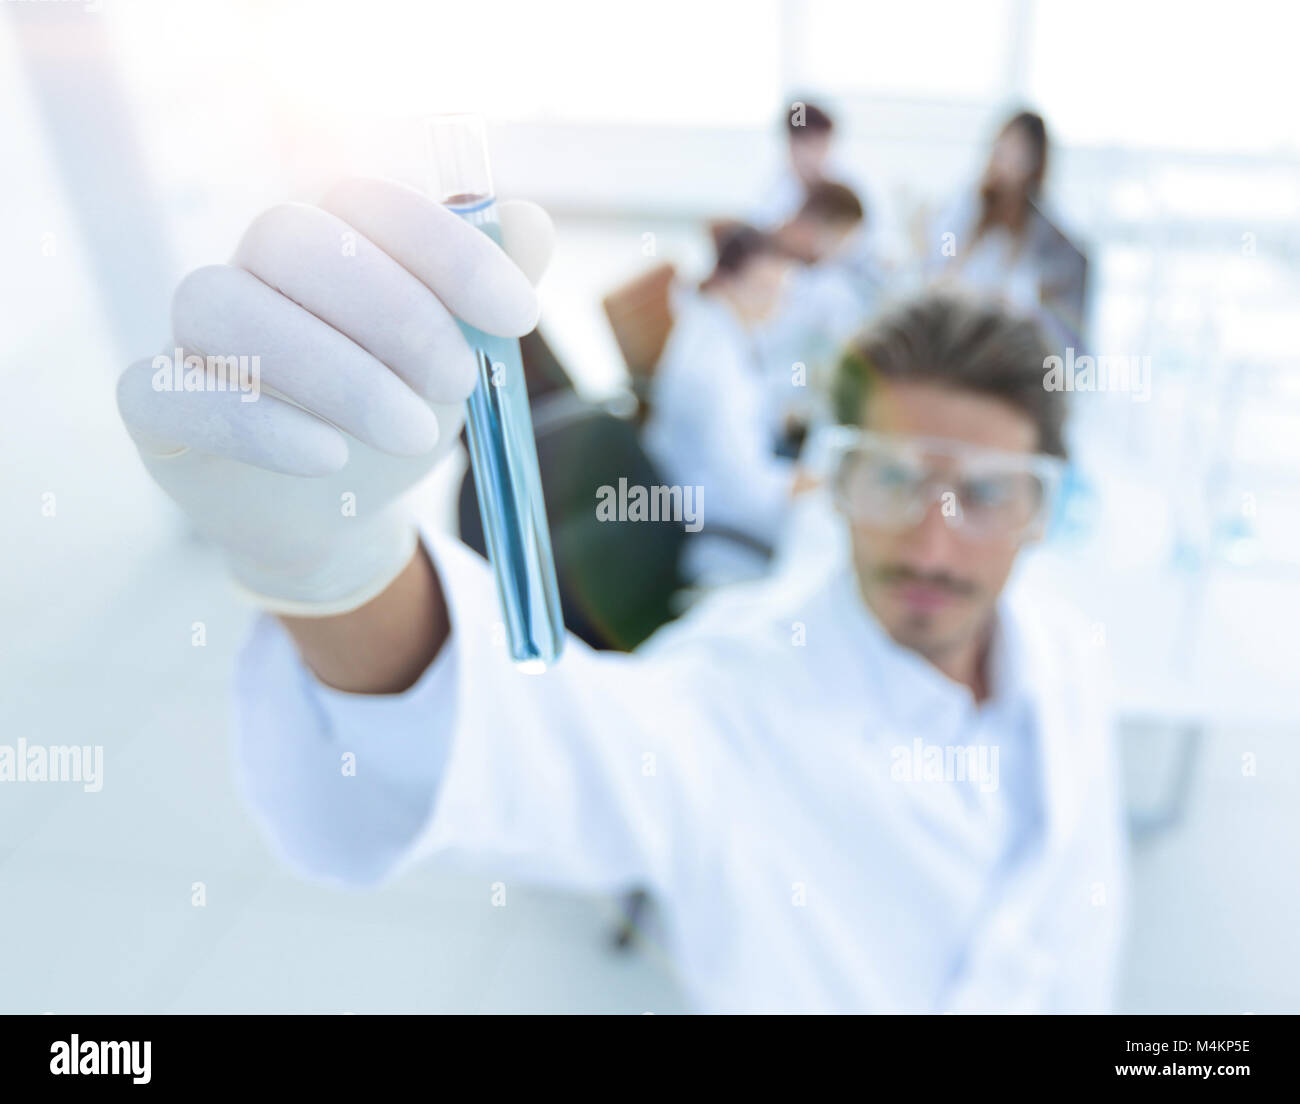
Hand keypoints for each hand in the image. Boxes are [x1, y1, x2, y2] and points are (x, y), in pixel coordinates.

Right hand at [117, 178, 553, 614]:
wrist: (338, 515)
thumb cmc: (395, 415)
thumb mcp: (458, 360)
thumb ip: (489, 297)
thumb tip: (531, 220)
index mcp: (329, 240)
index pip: (368, 201)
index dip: (447, 249)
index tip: (517, 317)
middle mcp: (251, 269)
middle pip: (290, 239)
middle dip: (392, 312)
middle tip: (458, 383)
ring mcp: (193, 333)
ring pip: (224, 306)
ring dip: (334, 371)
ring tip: (414, 434)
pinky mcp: (153, 403)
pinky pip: (170, 389)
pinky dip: (255, 422)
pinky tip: (328, 457)